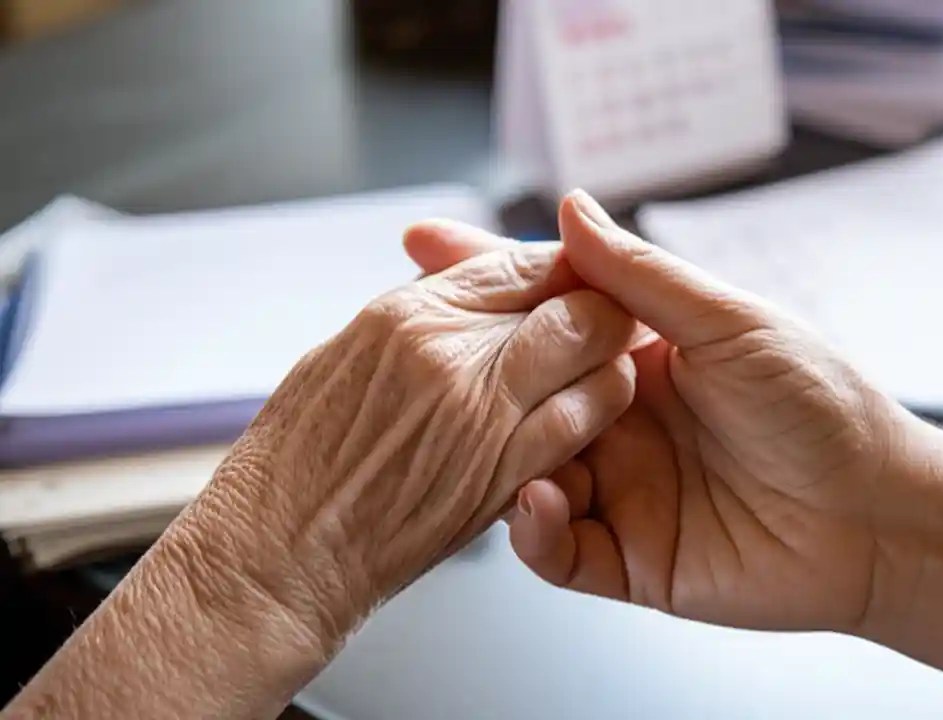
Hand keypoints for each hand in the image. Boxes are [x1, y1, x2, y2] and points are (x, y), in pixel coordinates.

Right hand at [164, 243, 638, 648]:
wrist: (274, 555)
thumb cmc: (294, 462)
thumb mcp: (343, 355)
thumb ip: (421, 317)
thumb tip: (474, 287)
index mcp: (406, 315)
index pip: (515, 264)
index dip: (560, 265)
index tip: (576, 274)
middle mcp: (449, 356)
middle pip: (568, 303)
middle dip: (601, 304)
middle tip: (613, 314)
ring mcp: (480, 418)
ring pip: (589, 360)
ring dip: (609, 357)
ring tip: (609, 361)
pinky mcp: (501, 478)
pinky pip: (576, 426)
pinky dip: (596, 412)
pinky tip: (595, 412)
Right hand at [404, 193, 928, 633]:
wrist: (878, 517)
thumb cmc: (824, 408)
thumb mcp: (730, 322)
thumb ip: (644, 275)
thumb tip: (573, 208)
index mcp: (642, 359)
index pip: (547, 316)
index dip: (488, 282)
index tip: (425, 245)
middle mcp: (622, 424)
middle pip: (518, 395)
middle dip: (462, 369)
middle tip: (419, 345)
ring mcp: (621, 492)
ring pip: (522, 473)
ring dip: (495, 454)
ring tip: (478, 432)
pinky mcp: (629, 560)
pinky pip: (557, 549)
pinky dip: (533, 529)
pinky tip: (534, 501)